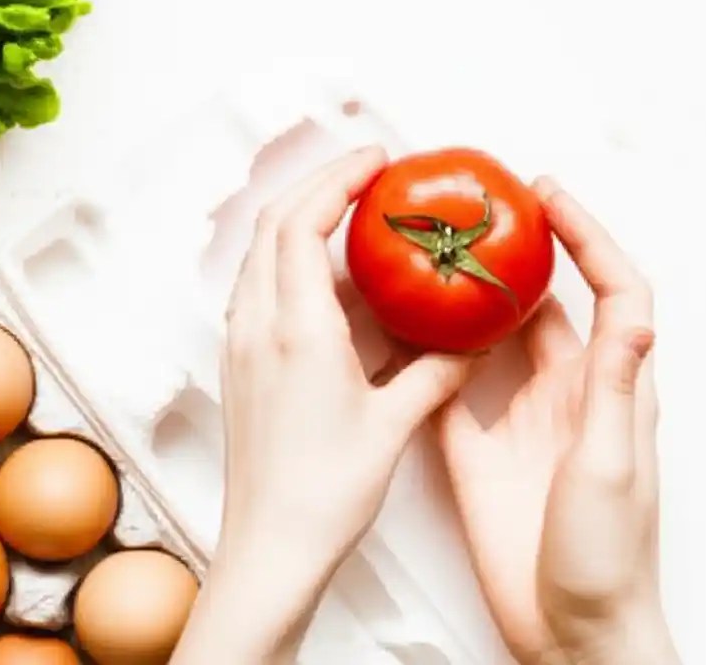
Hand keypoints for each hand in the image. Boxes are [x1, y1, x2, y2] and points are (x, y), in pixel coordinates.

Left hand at [173, 146, 473, 664]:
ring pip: (258, 257)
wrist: (270, 544)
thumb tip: (469, 340)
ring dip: (295, 222)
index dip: (335, 179)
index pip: (301, 224)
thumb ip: (435, 372)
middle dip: (315, 186)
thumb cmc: (326, 492)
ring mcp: (239, 346)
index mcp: (296, 331)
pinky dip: (285, 262)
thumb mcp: (395, 424)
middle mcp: (256, 328)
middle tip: (364, 174)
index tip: (375, 160)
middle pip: (271, 226)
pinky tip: (322, 279)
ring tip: (346, 214)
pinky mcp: (237, 367)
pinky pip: (255, 290)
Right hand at [440, 179, 678, 664]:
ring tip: (439, 251)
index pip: (612, 296)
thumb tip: (630, 319)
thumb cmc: (606, 558)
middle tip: (484, 209)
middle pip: (548, 306)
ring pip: (493, 340)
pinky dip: (428, 357)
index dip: (587, 240)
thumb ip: (615, 393)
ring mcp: (516, 421)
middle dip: (523, 251)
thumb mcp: (614, 469)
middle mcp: (565, 396)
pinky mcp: (473, 451)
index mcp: (610, 392)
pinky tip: (404, 329)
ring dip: (473, 297)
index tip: (548, 199)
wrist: (567, 629)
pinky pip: (445, 391)